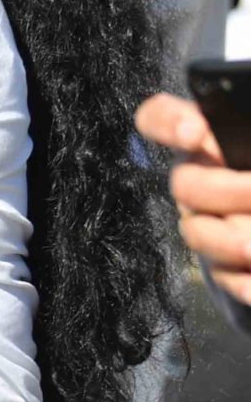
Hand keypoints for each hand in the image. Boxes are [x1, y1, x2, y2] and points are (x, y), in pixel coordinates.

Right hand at [140, 93, 250, 303]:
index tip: (196, 132)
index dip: (168, 124)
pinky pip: (226, 277)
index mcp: (208, 141)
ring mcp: (207, 224)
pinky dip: (246, 282)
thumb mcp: (250, 140)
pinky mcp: (225, 267)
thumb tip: (222, 143)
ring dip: (235, 241)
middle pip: (185, 185)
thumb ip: (245, 136)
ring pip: (198, 234)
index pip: (160, 118)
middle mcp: (197, 181)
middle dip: (230, 190)